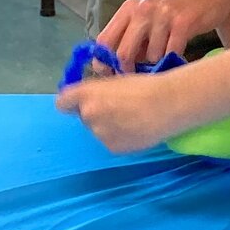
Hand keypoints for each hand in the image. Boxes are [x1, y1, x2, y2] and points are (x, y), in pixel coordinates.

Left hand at [55, 71, 174, 152]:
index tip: (80, 102)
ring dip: (108, 126)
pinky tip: (136, 130)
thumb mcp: (115, 81)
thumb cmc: (144, 85)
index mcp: (86, 93)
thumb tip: (91, 100)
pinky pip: (110, 142)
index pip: (63, 103)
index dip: (71, 103)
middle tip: (117, 108)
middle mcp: (88, 114)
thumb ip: (97, 91)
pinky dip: (120, 138)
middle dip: (95, 113)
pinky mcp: (112, 147)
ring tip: (131, 120)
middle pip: (84, 116)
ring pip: (98, 130)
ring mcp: (99, 133)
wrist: (166, 105)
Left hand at [99, 0, 229, 69]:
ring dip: (159, 63)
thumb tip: (121, 66)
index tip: (112, 76)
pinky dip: (175, 59)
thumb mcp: (150, 12)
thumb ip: (135, 35)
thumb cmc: (180, 1)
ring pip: (151, 57)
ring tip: (168, 53)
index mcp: (129, 9)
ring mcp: (162, 16)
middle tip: (140, 77)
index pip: (104, 40)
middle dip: (130, 71)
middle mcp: (142, 11)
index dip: (103, 63)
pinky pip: (172, 53)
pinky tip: (180, 52)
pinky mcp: (183, 22)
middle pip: (123, 53)